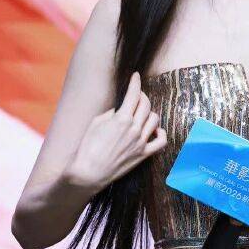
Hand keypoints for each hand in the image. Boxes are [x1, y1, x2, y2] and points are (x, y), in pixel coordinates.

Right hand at [67, 71, 166, 190]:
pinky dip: (161, 133)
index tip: (136, 76)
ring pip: (154, 120)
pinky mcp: (143, 155)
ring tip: (142, 112)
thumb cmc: (87, 147)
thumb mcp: (96, 123)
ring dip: (149, 112)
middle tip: (136, 95)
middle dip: (142, 96)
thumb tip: (120, 110)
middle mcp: (134, 129)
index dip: (136, 82)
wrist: (88, 173)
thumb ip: (112, 113)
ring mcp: (141, 142)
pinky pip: (161, 142)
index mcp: (122, 119)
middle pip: (146, 105)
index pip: (134, 94)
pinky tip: (155, 130)